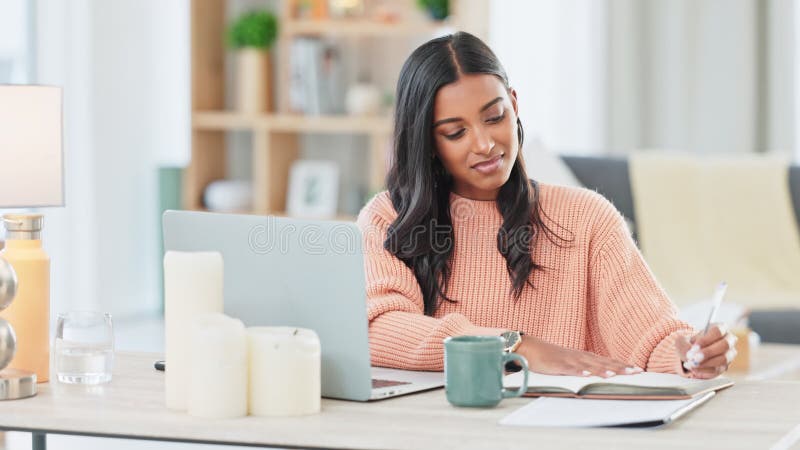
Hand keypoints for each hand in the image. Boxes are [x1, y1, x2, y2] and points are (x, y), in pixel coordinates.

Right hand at [515, 335, 642, 377]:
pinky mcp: (557, 365)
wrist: (530, 347)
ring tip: (615, 375)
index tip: (639, 370)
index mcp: (585, 357)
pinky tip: (587, 376)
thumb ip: (585, 367)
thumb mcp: (571, 362)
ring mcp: (569, 360)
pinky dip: (578, 372)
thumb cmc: (551, 357)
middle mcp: (580, 357)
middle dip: (620, 368)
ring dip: (602, 370)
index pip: (608, 361)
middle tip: (636, 373)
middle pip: (603, 363)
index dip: (623, 365)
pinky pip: (569, 369)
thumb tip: (600, 375)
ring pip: (589, 366)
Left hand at [676, 324, 736, 378]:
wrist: (693, 353)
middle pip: (724, 345)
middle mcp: (729, 340)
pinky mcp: (725, 366)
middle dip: (708, 352)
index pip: (717, 331)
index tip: (694, 346)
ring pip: (723, 359)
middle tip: (694, 357)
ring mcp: (729, 354)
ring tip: (692, 364)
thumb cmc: (690, 343)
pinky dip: (705, 370)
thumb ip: (684, 344)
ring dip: (706, 363)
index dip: (705, 340)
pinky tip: (694, 368)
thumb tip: (689, 354)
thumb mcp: (683, 340)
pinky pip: (718, 369)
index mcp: (721, 328)